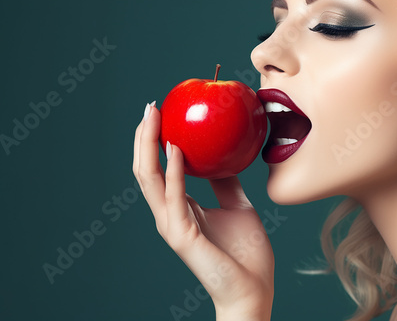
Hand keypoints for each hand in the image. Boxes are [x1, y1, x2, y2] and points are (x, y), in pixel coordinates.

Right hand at [133, 102, 273, 319]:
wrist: (253, 290)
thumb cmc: (246, 255)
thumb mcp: (237, 206)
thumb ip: (225, 182)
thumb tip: (225, 155)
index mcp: (178, 208)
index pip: (156, 168)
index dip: (153, 140)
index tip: (160, 112)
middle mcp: (167, 214)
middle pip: (144, 169)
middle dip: (143, 136)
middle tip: (150, 107)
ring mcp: (171, 225)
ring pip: (149, 179)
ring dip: (149, 146)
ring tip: (153, 118)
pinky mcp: (181, 235)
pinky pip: (174, 196)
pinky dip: (173, 171)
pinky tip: (176, 149)